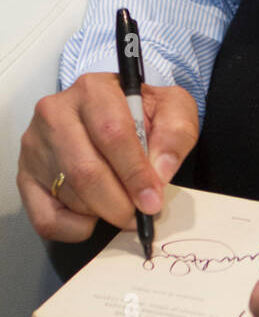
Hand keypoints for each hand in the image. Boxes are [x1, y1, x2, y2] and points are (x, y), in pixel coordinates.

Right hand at [17, 72, 198, 241]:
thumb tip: (160, 171)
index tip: (152, 200)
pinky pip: (47, 220)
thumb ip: (175, 133)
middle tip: (139, 215)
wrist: (114, 112)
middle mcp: (56, 113)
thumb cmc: (141, 112)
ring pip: (70, 195)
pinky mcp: (25, 176)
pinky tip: (95, 212)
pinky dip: (77, 227)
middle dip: (119, 202)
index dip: (135, 173)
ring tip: (122, 202)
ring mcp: (35, 146)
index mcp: (93, 89)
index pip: (112, 134)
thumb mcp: (172, 108)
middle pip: (85, 171)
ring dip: (103, 211)